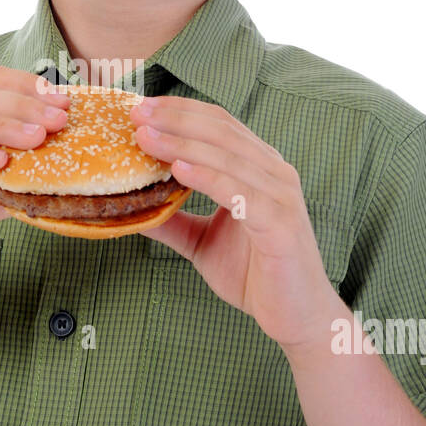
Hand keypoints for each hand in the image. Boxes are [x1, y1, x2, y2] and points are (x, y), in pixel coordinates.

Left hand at [130, 96, 341, 354]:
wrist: (298, 317)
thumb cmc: (256, 275)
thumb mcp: (201, 242)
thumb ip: (171, 220)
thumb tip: (128, 207)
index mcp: (259, 169)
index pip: (219, 124)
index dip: (179, 111)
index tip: (140, 108)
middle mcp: (274, 173)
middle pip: (221, 131)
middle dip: (175, 119)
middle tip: (137, 115)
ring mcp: (281, 196)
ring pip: (228, 157)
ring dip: (183, 143)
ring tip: (146, 138)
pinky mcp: (281, 224)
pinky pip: (241, 193)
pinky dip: (209, 177)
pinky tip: (179, 169)